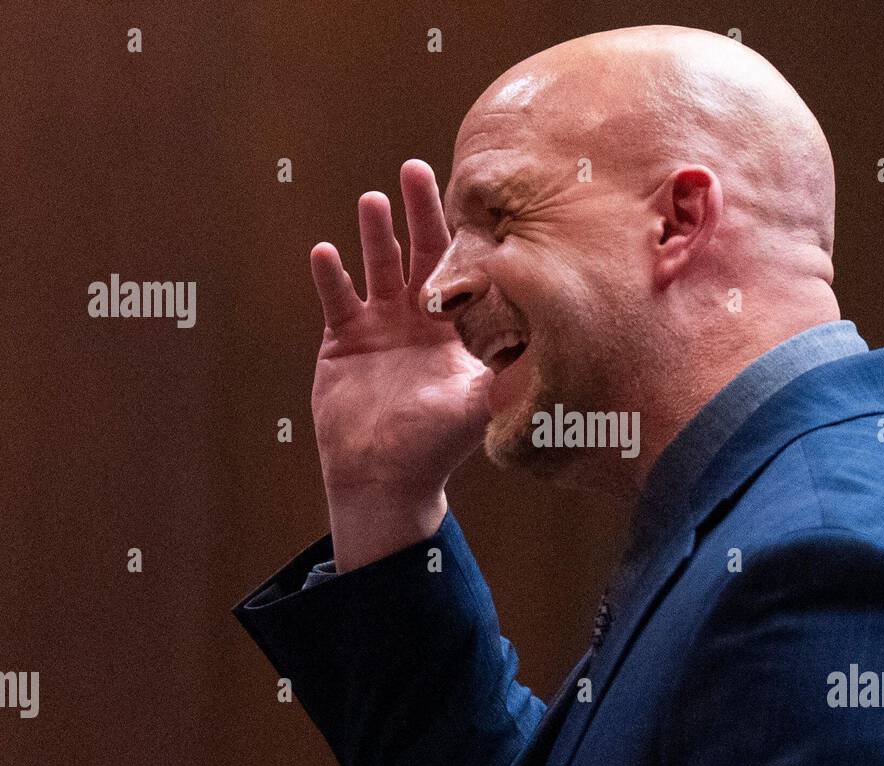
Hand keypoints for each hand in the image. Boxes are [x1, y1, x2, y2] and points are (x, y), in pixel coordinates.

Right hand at [307, 160, 489, 567]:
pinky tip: (326, 251)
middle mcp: (418, 315)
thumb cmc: (439, 445)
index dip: (464, 232)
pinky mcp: (341, 338)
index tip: (473, 194)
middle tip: (416, 169)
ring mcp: (378, 322)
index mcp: (455, 325)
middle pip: (419, 251)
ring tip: (373, 200)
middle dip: (418, 211)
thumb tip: (557, 349)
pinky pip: (336, 299)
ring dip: (375, 234)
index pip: (462, 268)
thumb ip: (508, 372)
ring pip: (377, 266)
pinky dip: (331, 276)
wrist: (386, 478)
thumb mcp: (480, 403)